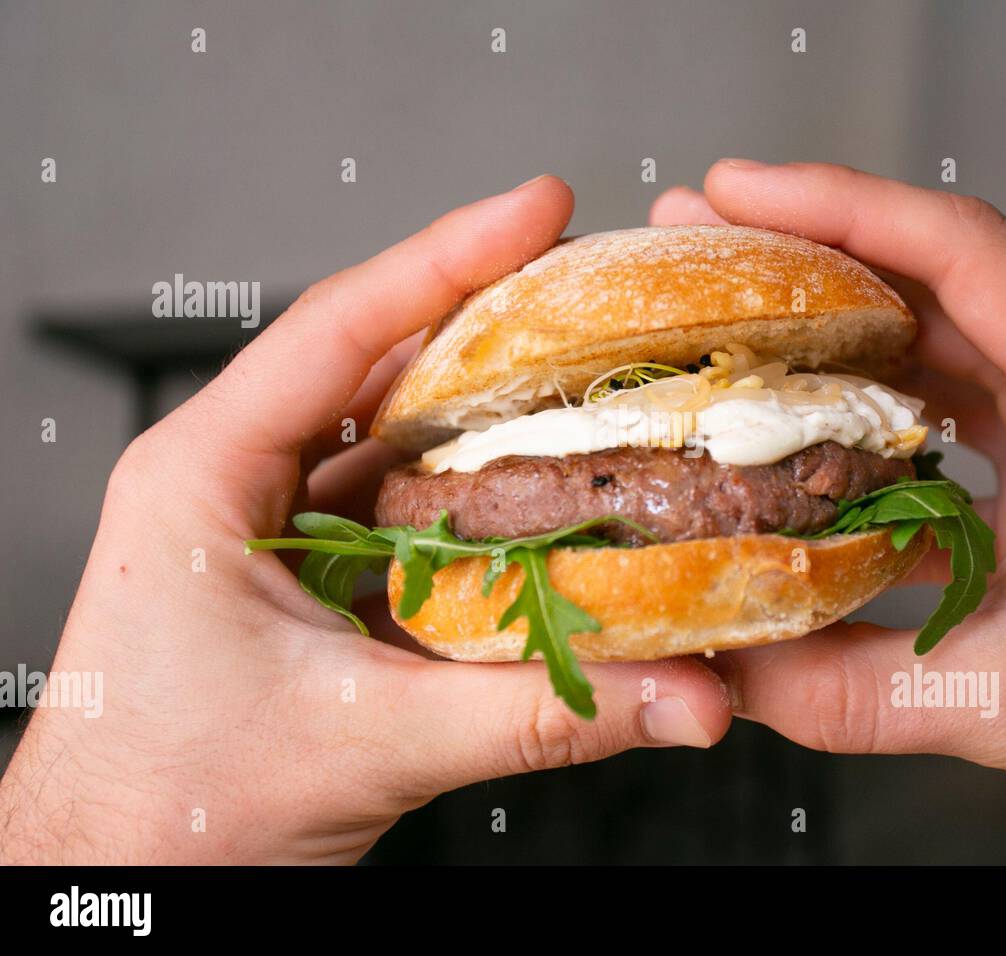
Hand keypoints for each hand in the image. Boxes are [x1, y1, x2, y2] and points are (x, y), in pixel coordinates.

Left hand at [0, 176, 729, 863]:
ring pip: (394, 437)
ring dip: (488, 415)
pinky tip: (540, 496)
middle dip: (488, 325)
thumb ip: (541, 715)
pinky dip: (474, 499)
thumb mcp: (370, 744)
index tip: (536, 207)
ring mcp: (271, 525)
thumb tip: (683, 697)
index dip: (447, 257)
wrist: (117, 880)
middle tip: (589, 286)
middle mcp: (234, 481)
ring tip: (585, 378)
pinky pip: (403, 508)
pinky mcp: (307, 574)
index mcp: (203, 476)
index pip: (337, 328)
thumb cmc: (172, 806)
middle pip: (376, 364)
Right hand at [652, 160, 1005, 863]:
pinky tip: (808, 446)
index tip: (737, 190)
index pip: (958, 250)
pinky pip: (950, 425)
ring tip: (737, 332)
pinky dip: (872, 423)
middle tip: (705, 247)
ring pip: (940, 349)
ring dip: (838, 339)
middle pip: (936, 280)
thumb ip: (851, 692)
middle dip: (811, 256)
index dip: (835, 206)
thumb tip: (724, 674)